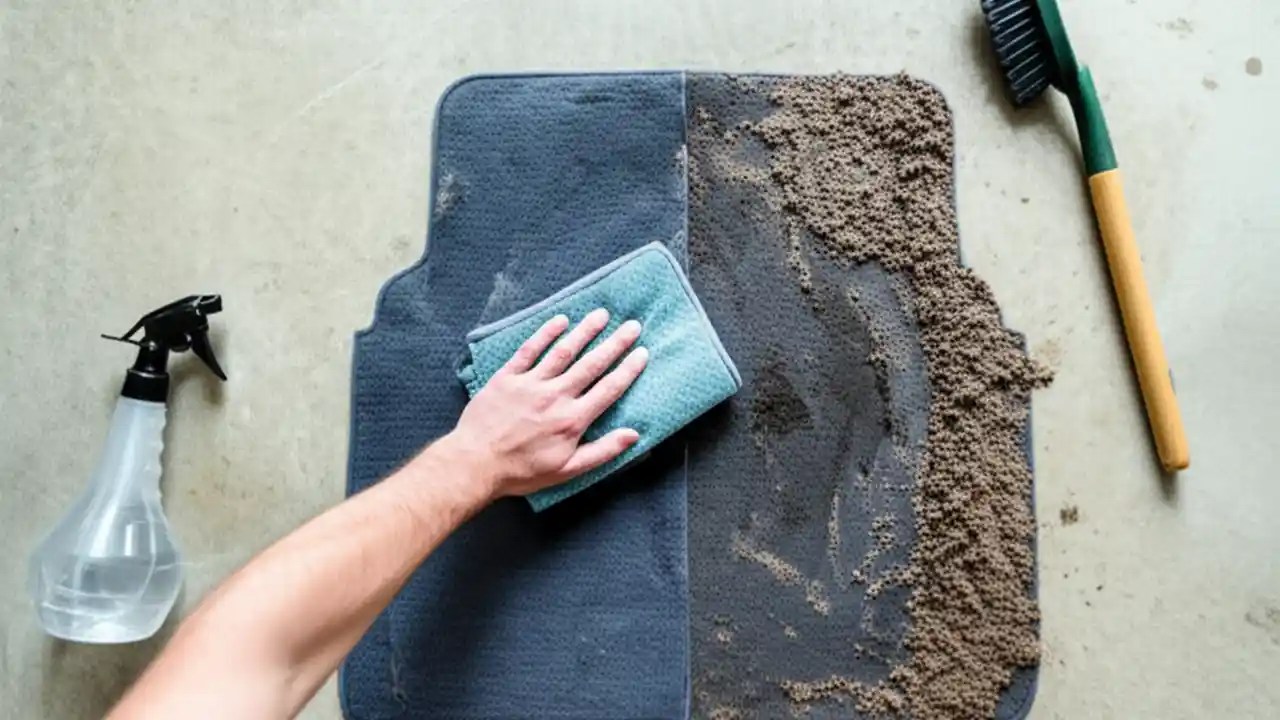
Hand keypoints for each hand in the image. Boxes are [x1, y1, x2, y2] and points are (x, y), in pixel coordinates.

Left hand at [445, 309, 647, 499]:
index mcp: (572, 420)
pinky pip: (529, 350)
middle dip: (614, 343)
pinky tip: (560, 320)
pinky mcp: (507, 377)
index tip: (642, 352)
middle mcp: (555, 396)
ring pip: (563, 351)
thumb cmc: (522, 472)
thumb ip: (602, 451)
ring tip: (601, 315)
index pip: (608, 389)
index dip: (628, 369)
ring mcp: (530, 383)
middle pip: (591, 364)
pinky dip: (546, 333)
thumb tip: (633, 435)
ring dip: (584, 331)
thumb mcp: (567, 471)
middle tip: (632, 326)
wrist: (475, 464)